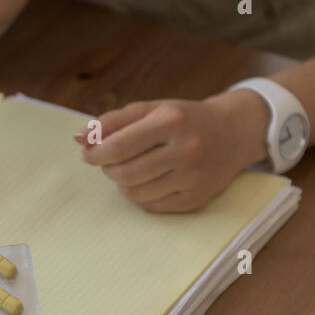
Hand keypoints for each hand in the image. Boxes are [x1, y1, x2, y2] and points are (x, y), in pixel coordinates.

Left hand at [74, 90, 269, 211]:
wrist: (235, 132)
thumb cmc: (185, 118)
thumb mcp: (152, 108)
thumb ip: (113, 121)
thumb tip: (79, 138)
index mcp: (172, 120)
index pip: (118, 146)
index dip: (95, 154)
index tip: (88, 153)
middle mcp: (186, 149)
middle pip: (124, 173)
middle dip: (108, 169)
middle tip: (109, 162)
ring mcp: (193, 177)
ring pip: (135, 193)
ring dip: (122, 183)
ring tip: (129, 169)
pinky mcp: (197, 198)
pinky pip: (152, 206)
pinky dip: (141, 195)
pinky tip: (148, 181)